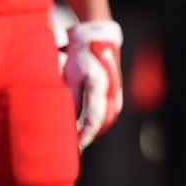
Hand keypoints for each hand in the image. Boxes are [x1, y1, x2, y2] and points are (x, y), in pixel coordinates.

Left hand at [63, 19, 123, 148]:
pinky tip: (85, 131)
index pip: (94, 117)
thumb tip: (69, 122)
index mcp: (99, 84)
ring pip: (106, 122)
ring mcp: (116, 95)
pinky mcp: (116, 97)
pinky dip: (97, 126)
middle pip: (102, 123)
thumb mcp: (70, 73)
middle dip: (88, 136)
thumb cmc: (80, 54)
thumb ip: (71, 98)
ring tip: (77, 140)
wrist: (99, 38)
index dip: (85, 134)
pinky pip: (108, 116)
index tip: (76, 145)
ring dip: (93, 132)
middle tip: (71, 146)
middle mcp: (112, 91)